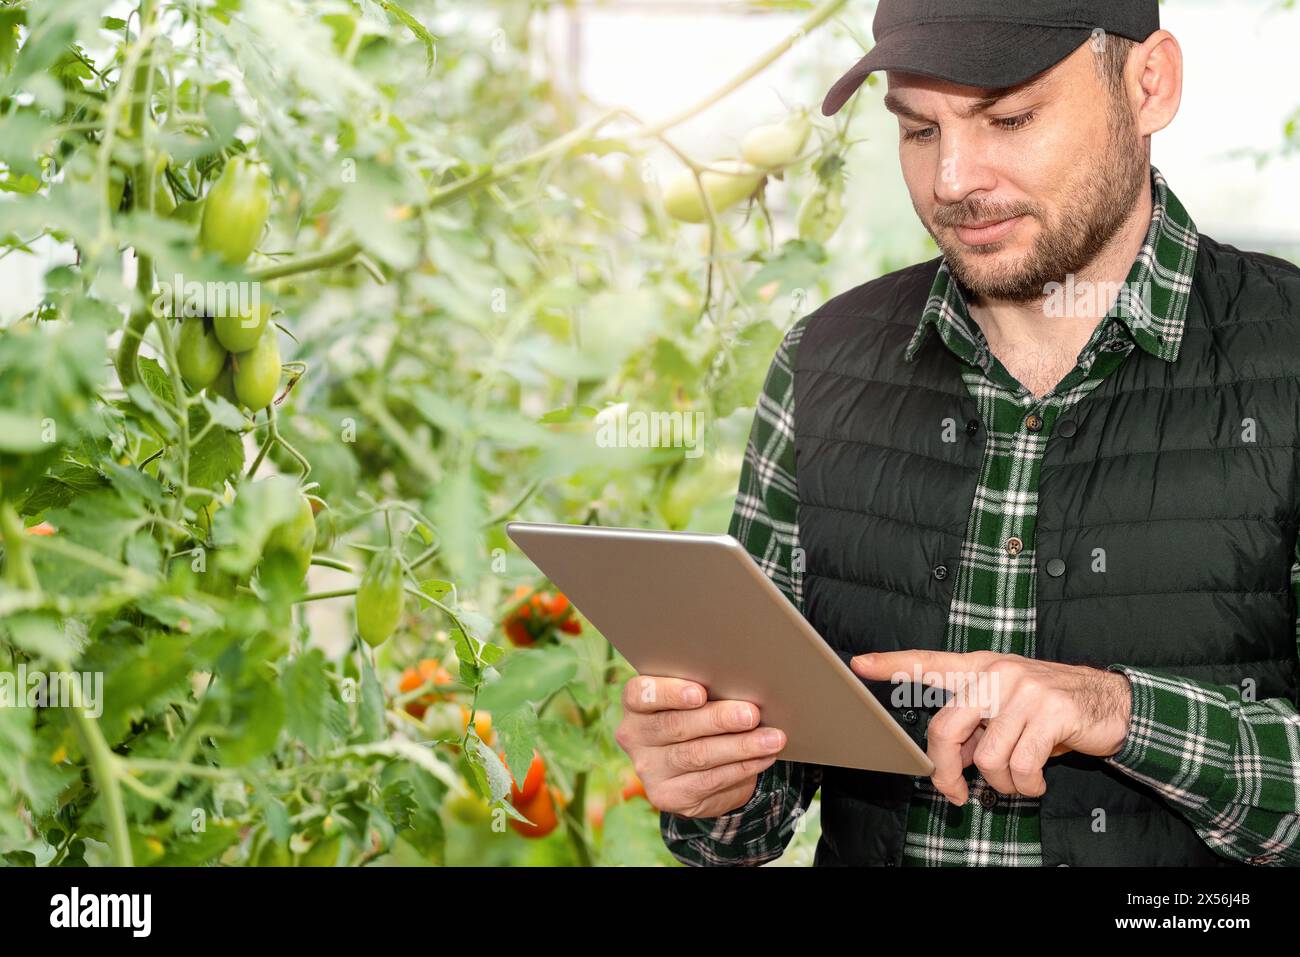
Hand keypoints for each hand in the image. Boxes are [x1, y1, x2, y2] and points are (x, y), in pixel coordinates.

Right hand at [614, 675, 786, 817]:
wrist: (691, 769)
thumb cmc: (698, 716)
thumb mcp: (692, 699)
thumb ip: (704, 690)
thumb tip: (744, 683)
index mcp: (635, 704)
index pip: (641, 694)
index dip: (670, 693)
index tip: (700, 693)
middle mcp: (634, 737)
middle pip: (676, 725)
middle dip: (718, 719)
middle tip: (752, 714)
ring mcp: (649, 769)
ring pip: (697, 755)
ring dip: (740, 746)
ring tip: (772, 738)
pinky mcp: (668, 796)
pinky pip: (710, 780)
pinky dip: (742, 767)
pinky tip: (764, 757)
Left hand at [851, 650, 1132, 804]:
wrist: (1112, 703)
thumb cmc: (1050, 711)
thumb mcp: (1008, 711)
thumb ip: (975, 727)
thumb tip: (947, 762)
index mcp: (981, 668)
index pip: (929, 663)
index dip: (892, 664)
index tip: (859, 663)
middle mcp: (997, 673)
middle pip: (945, 728)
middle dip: (945, 772)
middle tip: (954, 794)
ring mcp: (1024, 689)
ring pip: (986, 757)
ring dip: (1001, 784)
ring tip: (1017, 781)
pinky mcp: (1051, 711)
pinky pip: (1021, 767)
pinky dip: (1026, 787)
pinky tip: (1035, 782)